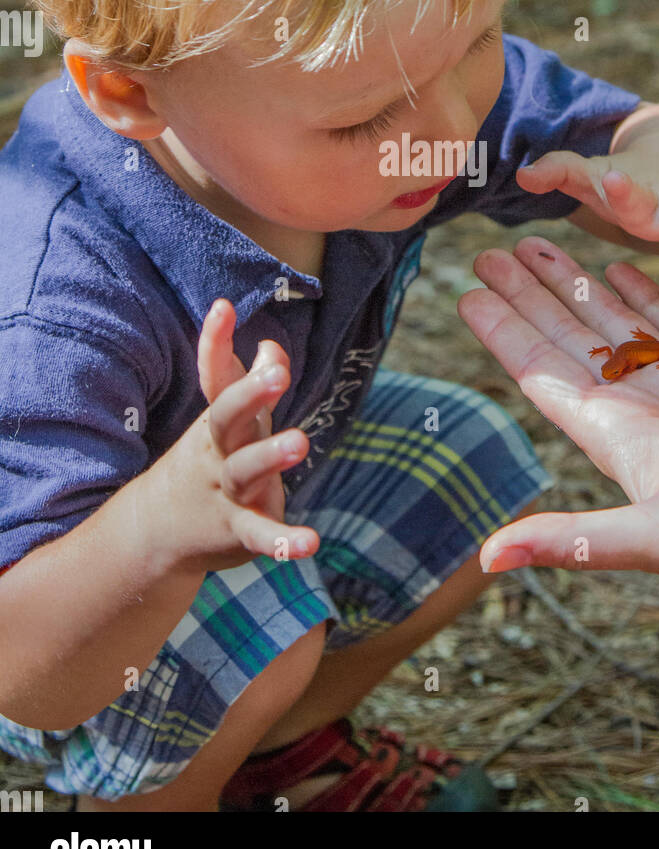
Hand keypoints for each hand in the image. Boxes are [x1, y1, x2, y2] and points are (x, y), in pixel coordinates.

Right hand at [151, 298, 318, 572]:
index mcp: (217, 419)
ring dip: (270, 456)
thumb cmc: (211, 459)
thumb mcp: (230, 421)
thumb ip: (250, 382)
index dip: (216, 341)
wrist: (159, 532)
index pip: (214, 376)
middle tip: (276, 372)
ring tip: (300, 441)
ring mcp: (225, 490)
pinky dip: (282, 542)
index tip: (224, 306)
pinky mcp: (238, 529)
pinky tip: (310, 543)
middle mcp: (216, 450)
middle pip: (226, 417)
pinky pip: (260, 534)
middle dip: (250, 394)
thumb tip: (271, 347)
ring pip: (245, 470)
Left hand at [457, 238, 658, 640]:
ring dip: (575, 284)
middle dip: (527, 295)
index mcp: (613, 436)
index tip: (465, 293)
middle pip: (566, 337)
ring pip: (613, 320)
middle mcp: (638, 405)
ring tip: (536, 245)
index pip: (540, 373)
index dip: (502, 332)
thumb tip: (490, 559)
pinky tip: (617, 267)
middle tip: (487, 251)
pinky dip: (642, 290)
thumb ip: (578, 541)